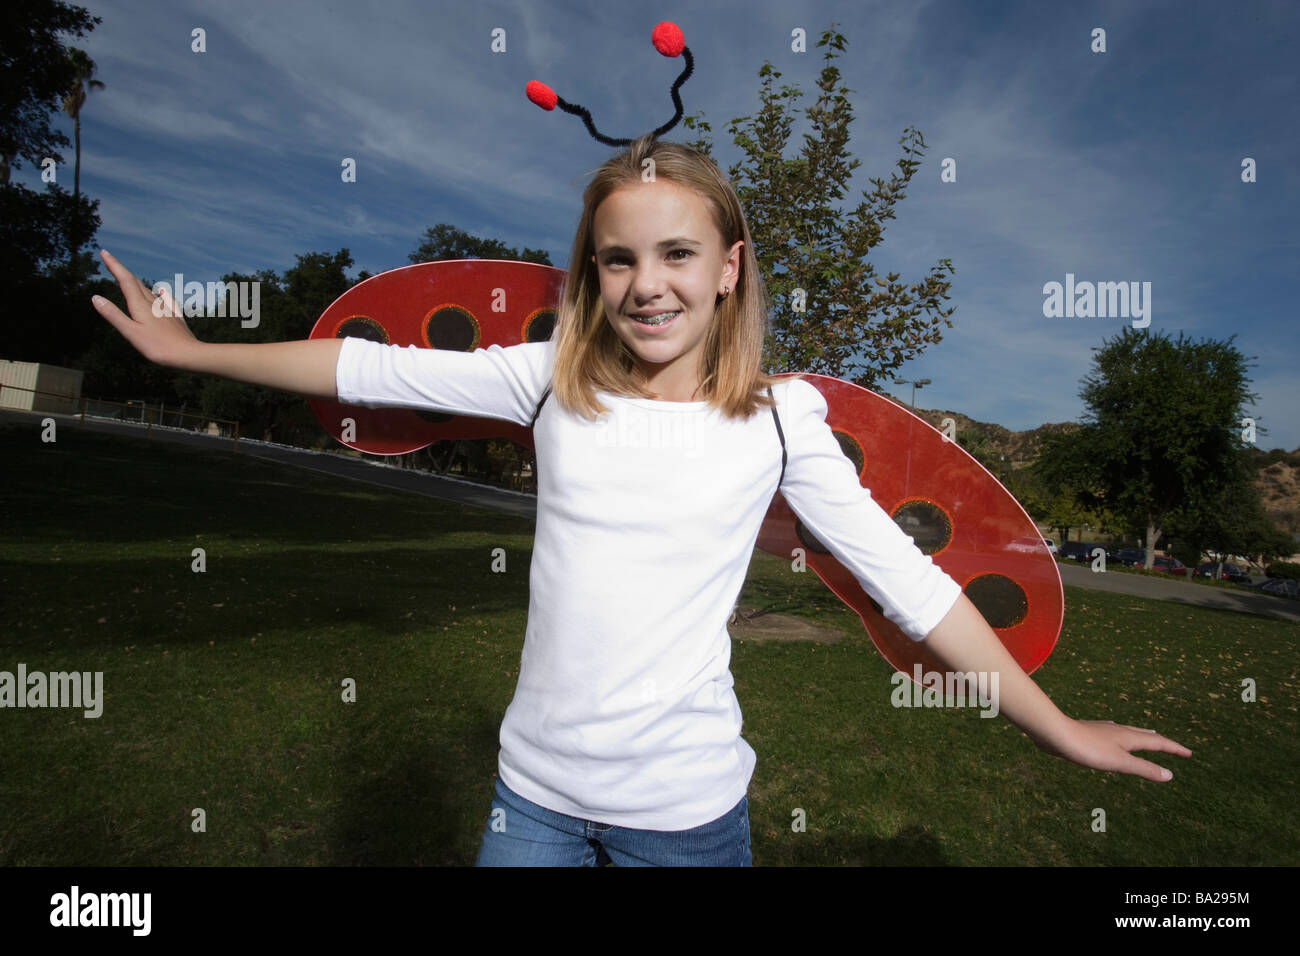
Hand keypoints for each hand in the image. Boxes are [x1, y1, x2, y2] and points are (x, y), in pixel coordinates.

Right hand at [91, 249, 200, 367]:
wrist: (188, 354)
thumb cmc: (158, 347)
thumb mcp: (130, 332)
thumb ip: (113, 315)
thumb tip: (95, 297)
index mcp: (140, 305)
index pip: (125, 279)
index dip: (114, 265)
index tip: (104, 252)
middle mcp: (154, 303)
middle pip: (135, 282)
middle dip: (121, 270)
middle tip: (110, 260)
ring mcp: (165, 309)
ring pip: (148, 291)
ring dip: (136, 282)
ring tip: (127, 277)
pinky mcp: (175, 318)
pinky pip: (166, 300)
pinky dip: (159, 293)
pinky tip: (161, 291)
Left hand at [1033, 718, 1192, 780]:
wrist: (1056, 734)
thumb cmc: (1088, 749)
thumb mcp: (1120, 763)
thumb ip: (1144, 769)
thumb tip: (1170, 775)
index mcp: (1129, 737)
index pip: (1158, 743)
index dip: (1174, 748)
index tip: (1189, 753)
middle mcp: (1119, 731)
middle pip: (1145, 735)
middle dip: (1160, 742)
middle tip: (1171, 745)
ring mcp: (1104, 730)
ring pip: (1128, 732)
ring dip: (1141, 736)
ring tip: (1146, 736)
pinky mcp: (1090, 732)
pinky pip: (1113, 733)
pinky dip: (1122, 736)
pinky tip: (1112, 735)